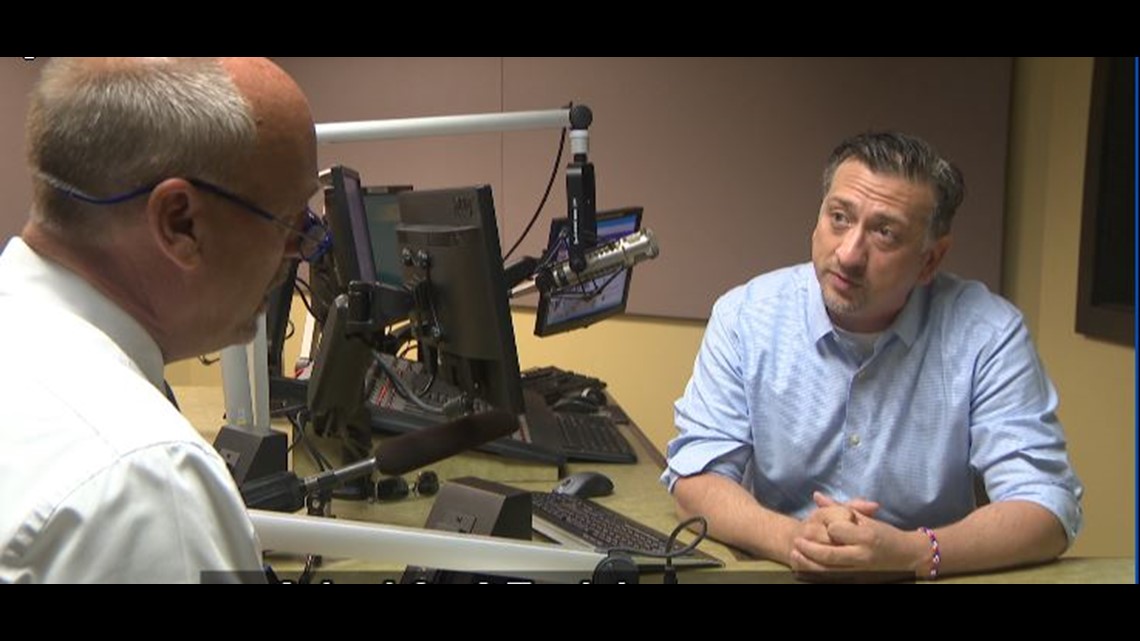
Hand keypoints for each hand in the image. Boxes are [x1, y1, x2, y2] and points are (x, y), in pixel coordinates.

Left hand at [790, 495, 927, 580]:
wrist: (907, 557)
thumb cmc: (885, 535)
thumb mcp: (865, 519)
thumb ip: (840, 508)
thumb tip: (817, 497)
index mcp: (866, 536)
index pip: (837, 531)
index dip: (826, 526)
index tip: (822, 523)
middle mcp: (862, 556)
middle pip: (828, 554)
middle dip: (808, 548)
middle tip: (796, 541)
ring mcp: (860, 571)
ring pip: (827, 571)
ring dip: (808, 564)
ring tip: (795, 555)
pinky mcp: (857, 581)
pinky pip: (833, 579)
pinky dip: (816, 574)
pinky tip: (806, 567)